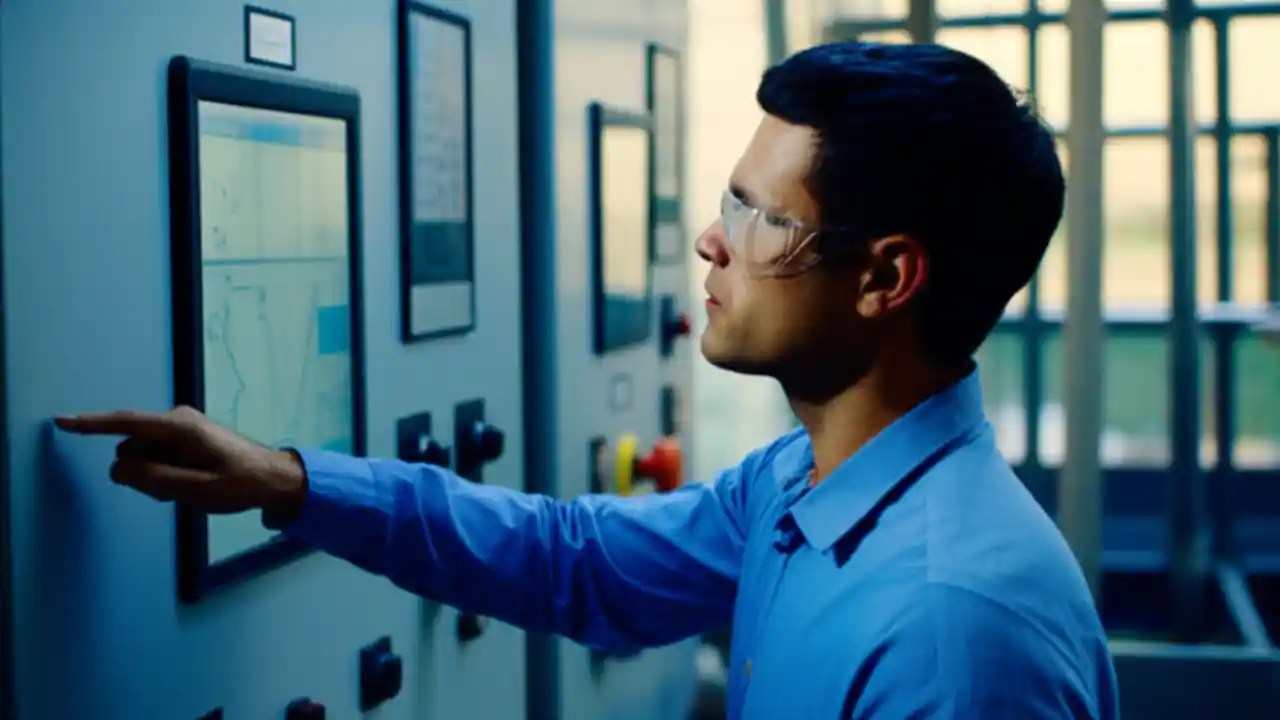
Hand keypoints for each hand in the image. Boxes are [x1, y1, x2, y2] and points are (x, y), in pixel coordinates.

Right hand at [54, 405, 306, 517]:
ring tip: (192, 487)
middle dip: (142, 472)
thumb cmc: (241, 484)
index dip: (92, 424)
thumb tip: (117, 467)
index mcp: (181, 428)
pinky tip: (193, 482)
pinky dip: (165, 474)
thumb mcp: (198, 490)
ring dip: (155, 476)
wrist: (274, 478)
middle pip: (133, 449)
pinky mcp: (184, 439)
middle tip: (179, 490)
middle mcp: (178, 422)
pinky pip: (157, 459)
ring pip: (143, 457)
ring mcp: (181, 429)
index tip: (61, 421)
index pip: (126, 424)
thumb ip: (155, 480)